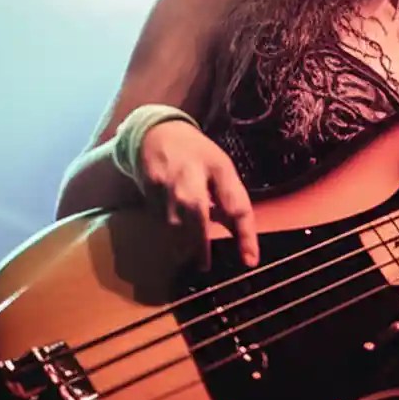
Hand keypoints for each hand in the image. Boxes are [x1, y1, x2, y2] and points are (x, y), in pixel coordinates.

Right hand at [139, 120, 259, 269]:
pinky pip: (159, 220)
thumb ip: (230, 199)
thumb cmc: (198, 156)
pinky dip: (168, 231)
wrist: (158, 133)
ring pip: (174, 223)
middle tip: (205, 266)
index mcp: (219, 167)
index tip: (250, 261)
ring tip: (190, 255)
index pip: (237, 205)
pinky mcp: (147, 190)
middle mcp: (191, 174)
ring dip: (183, 242)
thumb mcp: (221, 170)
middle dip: (201, 244)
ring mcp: (166, 182)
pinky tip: (173, 233)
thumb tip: (239, 236)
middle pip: (197, 215)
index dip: (245, 235)